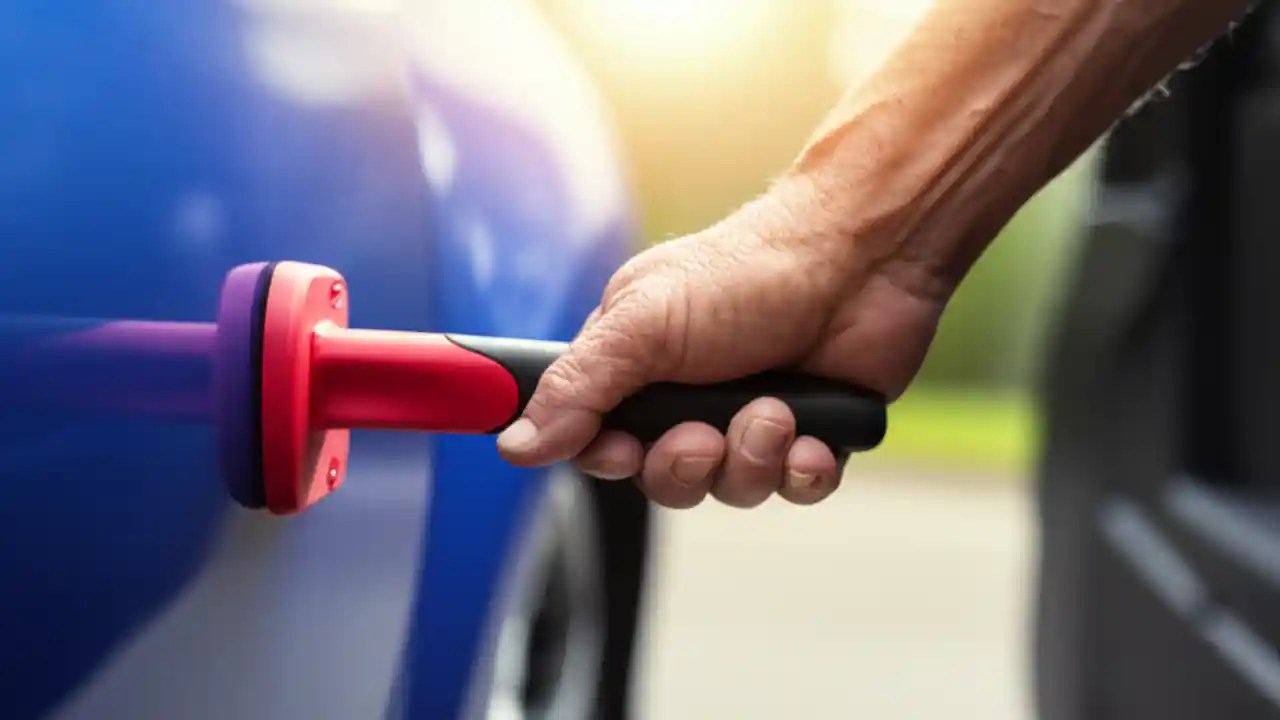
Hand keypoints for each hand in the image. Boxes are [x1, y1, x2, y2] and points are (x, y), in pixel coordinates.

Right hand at [497, 178, 946, 507]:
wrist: (861, 256)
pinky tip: (813, 433)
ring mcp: (752, 419)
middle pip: (663, 479)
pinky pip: (796, 489)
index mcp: (638, 365)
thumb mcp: (642, 325)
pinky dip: (804, 468)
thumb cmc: (747, 272)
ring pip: (731, 490)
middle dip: (684, 464)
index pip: (595, 439)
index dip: (606, 456)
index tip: (619, 449)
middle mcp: (691, 396)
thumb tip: (514, 444)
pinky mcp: (811, 435)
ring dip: (751, 457)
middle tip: (703, 432)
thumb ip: (576, 388)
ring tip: (774, 409)